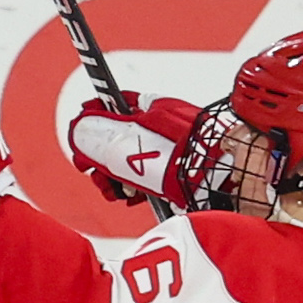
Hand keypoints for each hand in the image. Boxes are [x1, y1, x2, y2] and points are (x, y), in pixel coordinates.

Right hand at [67, 94, 203, 207]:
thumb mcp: (134, 139)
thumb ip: (102, 133)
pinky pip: (142, 177)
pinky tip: (129, 197)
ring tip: (112, 190)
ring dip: (111, 176)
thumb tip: (78, 128)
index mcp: (152, 109)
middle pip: (115, 137)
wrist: (223, 177)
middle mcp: (158, 128)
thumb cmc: (185, 152)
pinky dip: (131, 188)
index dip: (92, 117)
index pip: (114, 104)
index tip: (79, 130)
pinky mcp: (171, 173)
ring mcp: (165, 151)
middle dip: (98, 156)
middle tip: (89, 169)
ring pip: (126, 160)